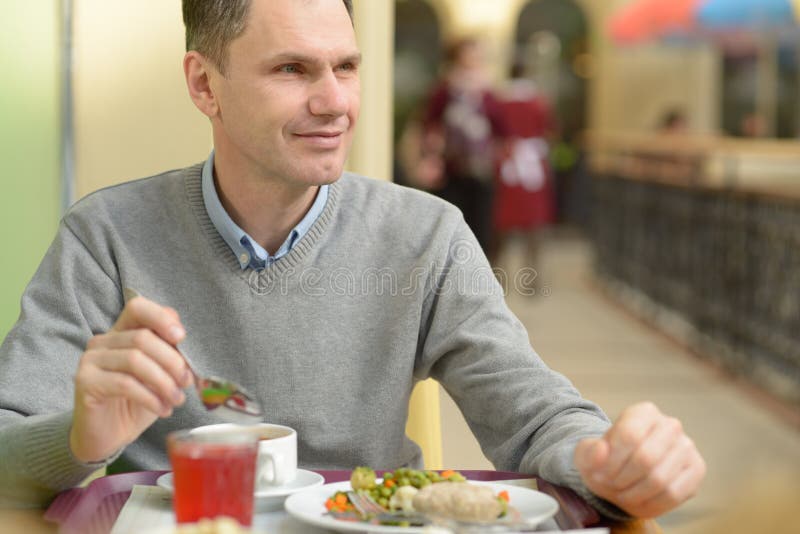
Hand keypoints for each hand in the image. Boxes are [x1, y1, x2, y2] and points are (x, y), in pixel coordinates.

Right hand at [70, 295, 192, 462]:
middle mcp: (103, 341)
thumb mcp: (160, 375)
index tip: (181, 337)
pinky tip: (162, 409)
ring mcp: (90, 360)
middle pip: (142, 337)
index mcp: (122, 332)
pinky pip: (124, 383)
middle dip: (172, 361)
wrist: (108, 436)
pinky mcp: (85, 382)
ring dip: (164, 381)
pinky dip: (150, 397)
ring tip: (177, 399)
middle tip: (187, 382)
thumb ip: (170, 355)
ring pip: (135, 360)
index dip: (161, 317)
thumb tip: (189, 347)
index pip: (138, 308)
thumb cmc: (136, 402)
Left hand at [574, 402, 705, 517]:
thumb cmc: (606, 461)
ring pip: (660, 479)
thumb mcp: (587, 455)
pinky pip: (674, 494)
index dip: (611, 462)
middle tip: (611, 485)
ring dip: (635, 493)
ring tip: (623, 492)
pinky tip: (640, 499)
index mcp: (643, 412)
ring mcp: (687, 447)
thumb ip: (590, 453)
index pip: (629, 436)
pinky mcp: (696, 469)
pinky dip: (652, 503)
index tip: (599, 474)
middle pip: (646, 458)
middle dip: (623, 479)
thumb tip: (601, 451)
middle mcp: (670, 425)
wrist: (621, 474)